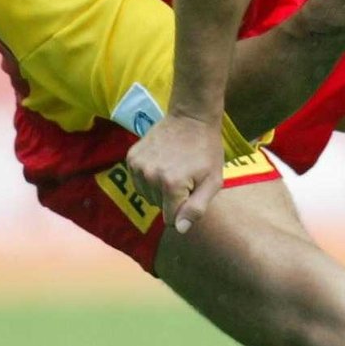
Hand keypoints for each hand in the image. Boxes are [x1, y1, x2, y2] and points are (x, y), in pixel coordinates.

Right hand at [126, 111, 223, 235]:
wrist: (191, 117)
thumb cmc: (207, 150)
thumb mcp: (213, 180)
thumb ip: (197, 208)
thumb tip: (180, 229)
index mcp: (172, 185)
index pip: (170, 220)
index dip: (183, 211)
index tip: (192, 192)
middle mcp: (150, 177)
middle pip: (158, 207)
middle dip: (172, 198)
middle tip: (185, 175)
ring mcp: (138, 166)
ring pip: (146, 195)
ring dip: (159, 188)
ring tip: (174, 168)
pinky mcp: (131, 157)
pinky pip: (137, 181)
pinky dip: (148, 176)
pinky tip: (162, 161)